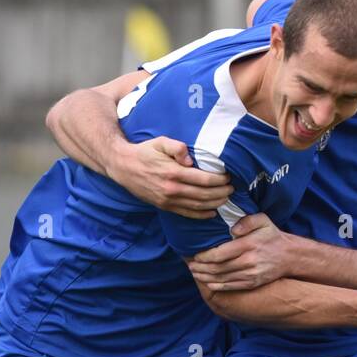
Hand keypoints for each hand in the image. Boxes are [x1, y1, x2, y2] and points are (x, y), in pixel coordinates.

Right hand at [108, 136, 231, 216]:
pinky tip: (212, 212)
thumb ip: (177, 147)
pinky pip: (186, 213)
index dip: (219, 180)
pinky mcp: (164, 206)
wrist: (123, 166)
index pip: (204, 179)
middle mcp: (172, 189)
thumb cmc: (145, 151)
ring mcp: (167, 200)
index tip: (229, 177)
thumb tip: (189, 159)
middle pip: (204, 195)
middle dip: (221, 193)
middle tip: (232, 188)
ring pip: (197, 206)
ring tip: (226, 198)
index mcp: (173, 172)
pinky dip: (201, 215)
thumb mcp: (160, 142)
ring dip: (215, 204)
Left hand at [187, 213, 292, 289]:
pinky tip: (208, 282)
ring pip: (221, 278)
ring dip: (205, 277)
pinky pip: (230, 286)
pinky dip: (217, 285)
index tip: (195, 255)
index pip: (219, 254)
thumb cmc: (271, 236)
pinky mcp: (252, 283)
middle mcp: (248, 262)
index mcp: (248, 245)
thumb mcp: (263, 220)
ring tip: (195, 273)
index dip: (204, 257)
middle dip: (200, 268)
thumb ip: (247, 221)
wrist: (288, 256)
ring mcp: (250, 275)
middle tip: (190, 265)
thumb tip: (232, 229)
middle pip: (217, 268)